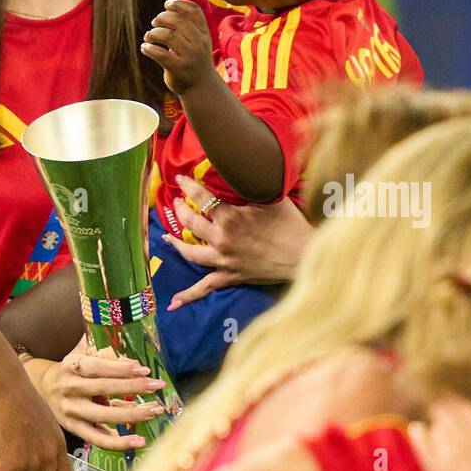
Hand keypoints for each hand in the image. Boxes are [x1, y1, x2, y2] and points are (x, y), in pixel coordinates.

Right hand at [34, 336, 166, 450]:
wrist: (41, 390)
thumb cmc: (68, 370)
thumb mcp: (78, 354)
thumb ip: (99, 349)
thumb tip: (125, 343)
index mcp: (71, 366)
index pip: (97, 366)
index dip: (120, 368)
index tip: (143, 368)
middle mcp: (70, 388)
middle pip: (103, 388)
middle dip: (133, 387)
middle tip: (157, 385)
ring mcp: (72, 411)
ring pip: (103, 416)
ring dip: (131, 415)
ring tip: (154, 411)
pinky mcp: (74, 429)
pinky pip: (98, 439)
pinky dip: (118, 443)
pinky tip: (138, 441)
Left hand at [141, 0, 216, 94]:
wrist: (202, 88)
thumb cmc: (194, 61)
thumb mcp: (198, 43)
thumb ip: (188, 28)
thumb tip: (166, 10)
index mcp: (204, 34)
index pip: (194, 11)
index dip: (179, 4)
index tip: (167, 4)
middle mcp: (199, 44)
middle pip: (179, 21)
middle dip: (162, 18)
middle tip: (154, 23)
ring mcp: (190, 57)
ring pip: (168, 35)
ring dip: (153, 33)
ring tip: (148, 37)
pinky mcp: (179, 69)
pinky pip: (160, 54)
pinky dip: (148, 48)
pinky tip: (145, 48)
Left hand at [165, 175, 313, 305]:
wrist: (304, 255)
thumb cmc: (290, 224)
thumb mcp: (271, 196)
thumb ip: (251, 184)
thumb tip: (240, 166)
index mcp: (229, 218)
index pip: (200, 197)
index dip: (187, 185)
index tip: (179, 178)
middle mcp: (221, 239)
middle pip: (190, 223)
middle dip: (180, 209)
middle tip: (177, 202)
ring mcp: (224, 261)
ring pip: (190, 253)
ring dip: (176, 243)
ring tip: (166, 236)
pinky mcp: (231, 277)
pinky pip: (205, 288)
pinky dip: (188, 295)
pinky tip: (173, 304)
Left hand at [409, 396, 470, 470]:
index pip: (469, 411)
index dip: (460, 406)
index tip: (456, 405)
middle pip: (451, 416)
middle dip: (445, 410)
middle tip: (443, 410)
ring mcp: (453, 461)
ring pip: (437, 428)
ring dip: (436, 423)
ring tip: (437, 424)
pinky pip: (422, 449)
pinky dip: (418, 436)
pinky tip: (418, 429)